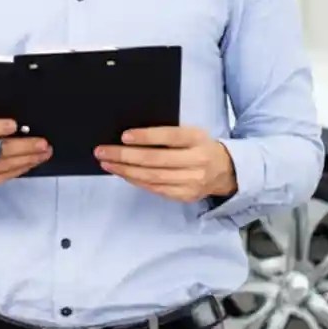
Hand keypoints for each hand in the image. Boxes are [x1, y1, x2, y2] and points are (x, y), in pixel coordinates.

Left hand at [95, 126, 236, 202]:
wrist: (225, 170)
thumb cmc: (198, 146)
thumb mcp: (190, 133)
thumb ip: (167, 134)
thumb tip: (129, 136)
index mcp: (197, 139)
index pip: (169, 136)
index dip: (146, 136)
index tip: (123, 136)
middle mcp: (196, 161)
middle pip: (156, 160)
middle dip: (125, 156)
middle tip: (102, 151)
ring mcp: (192, 181)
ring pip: (153, 177)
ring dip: (125, 170)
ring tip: (106, 163)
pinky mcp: (186, 195)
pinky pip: (155, 189)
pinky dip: (135, 180)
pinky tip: (122, 173)